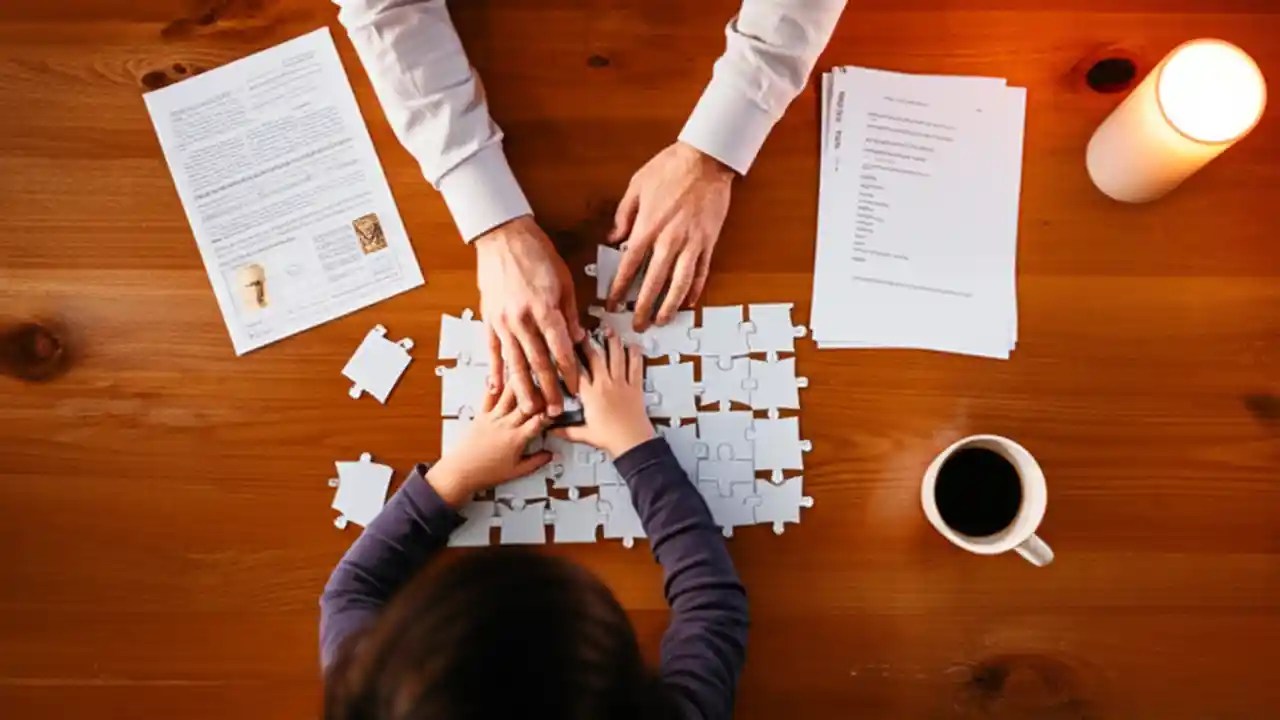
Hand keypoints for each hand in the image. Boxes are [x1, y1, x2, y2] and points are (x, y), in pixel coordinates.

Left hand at [426, 384, 551, 507]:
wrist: (460, 471)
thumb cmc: (485, 472)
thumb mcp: (516, 472)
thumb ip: (536, 461)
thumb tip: (550, 455)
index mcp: (517, 438)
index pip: (540, 420)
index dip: (551, 412)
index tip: (557, 408)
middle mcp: (506, 424)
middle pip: (528, 403)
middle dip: (540, 393)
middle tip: (547, 383)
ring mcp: (493, 417)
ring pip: (510, 394)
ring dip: (521, 382)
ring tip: (529, 370)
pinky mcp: (481, 415)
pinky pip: (490, 396)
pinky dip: (496, 385)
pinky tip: (502, 375)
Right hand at [475, 215, 584, 415]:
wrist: (502, 236)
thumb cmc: (536, 254)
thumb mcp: (564, 281)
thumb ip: (570, 313)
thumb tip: (578, 338)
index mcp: (544, 308)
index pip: (560, 348)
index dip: (570, 371)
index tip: (577, 387)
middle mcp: (522, 319)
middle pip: (538, 362)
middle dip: (549, 389)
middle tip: (556, 410)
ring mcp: (502, 321)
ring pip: (514, 363)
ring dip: (523, 389)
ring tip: (529, 408)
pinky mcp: (489, 320)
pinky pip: (492, 350)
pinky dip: (494, 370)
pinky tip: (496, 387)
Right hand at [552, 328, 653, 457]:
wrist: (632, 442)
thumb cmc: (610, 438)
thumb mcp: (584, 434)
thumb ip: (567, 430)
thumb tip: (552, 430)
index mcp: (590, 395)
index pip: (576, 371)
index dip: (570, 357)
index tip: (565, 346)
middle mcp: (605, 385)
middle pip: (595, 357)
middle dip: (589, 342)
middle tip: (585, 332)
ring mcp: (621, 383)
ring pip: (617, 356)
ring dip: (613, 342)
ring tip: (609, 330)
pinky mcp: (635, 387)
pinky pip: (636, 366)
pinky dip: (635, 354)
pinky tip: (633, 345)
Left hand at [608, 141, 733, 329]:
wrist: (706, 159)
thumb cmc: (670, 168)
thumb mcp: (636, 186)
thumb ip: (623, 216)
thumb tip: (613, 238)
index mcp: (648, 227)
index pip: (629, 267)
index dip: (620, 289)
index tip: (614, 304)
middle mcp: (669, 240)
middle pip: (654, 283)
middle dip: (644, 307)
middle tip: (638, 324)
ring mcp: (692, 243)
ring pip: (680, 284)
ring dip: (670, 306)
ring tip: (662, 321)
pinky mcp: (709, 242)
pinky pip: (701, 272)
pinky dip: (695, 290)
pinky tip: (687, 302)